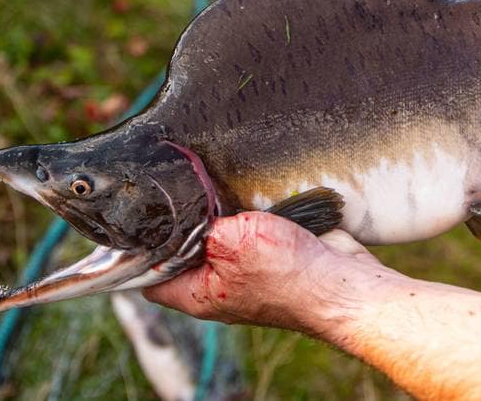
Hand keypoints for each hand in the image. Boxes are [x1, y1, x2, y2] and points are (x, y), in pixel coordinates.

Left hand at [141, 211, 391, 334]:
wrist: (341, 284)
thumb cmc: (288, 274)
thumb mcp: (231, 242)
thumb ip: (199, 227)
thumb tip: (184, 210)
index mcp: (196, 294)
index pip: (149, 278)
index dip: (139, 251)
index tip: (138, 219)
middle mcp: (217, 286)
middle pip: (183, 251)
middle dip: (183, 221)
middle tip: (180, 189)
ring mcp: (244, 272)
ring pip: (217, 236)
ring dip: (219, 212)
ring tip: (215, 186)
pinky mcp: (270, 256)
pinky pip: (249, 229)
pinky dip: (248, 211)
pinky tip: (248, 193)